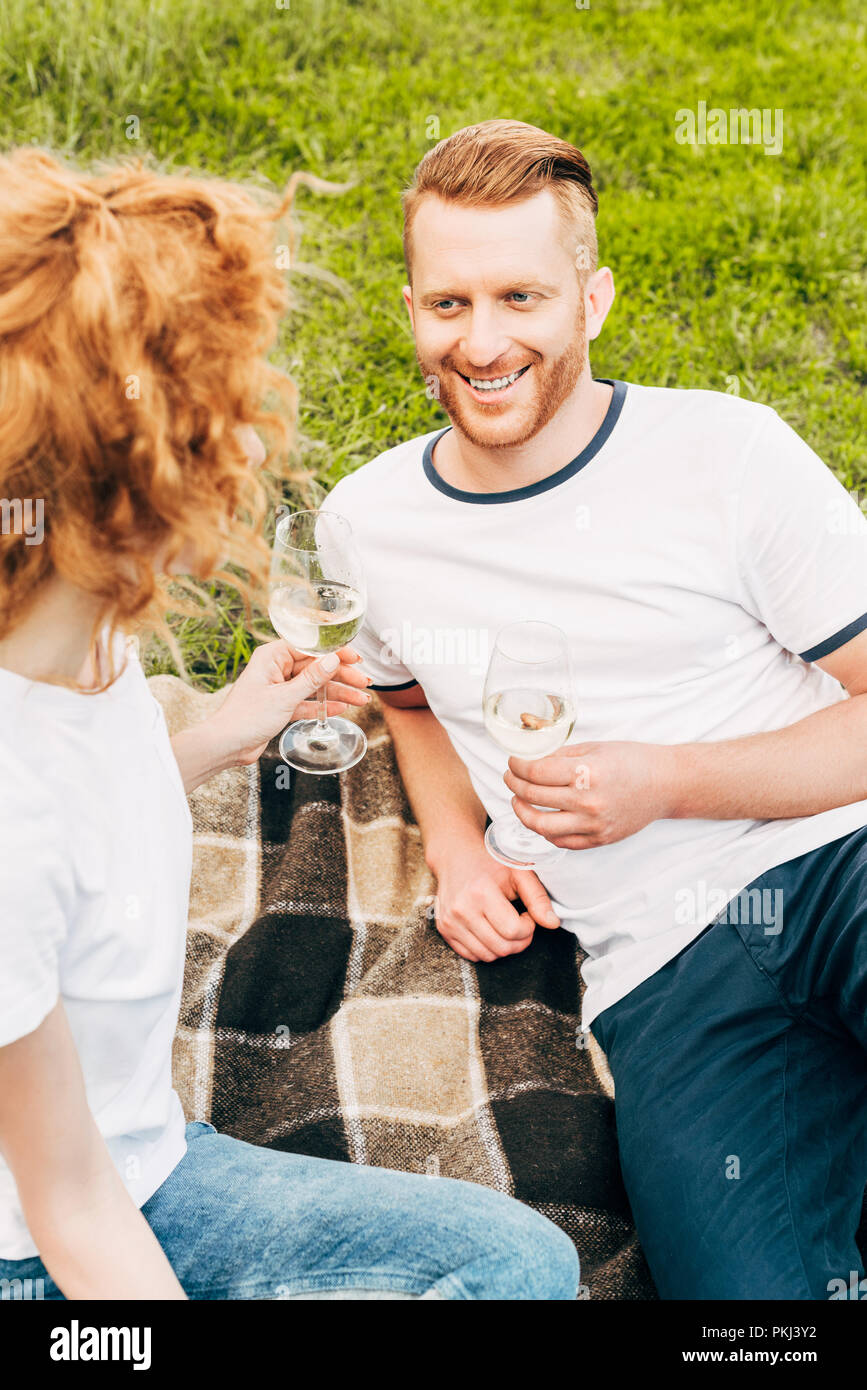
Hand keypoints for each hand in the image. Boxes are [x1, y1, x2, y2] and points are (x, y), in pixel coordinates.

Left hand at [206, 639, 370, 766]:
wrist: (227, 745)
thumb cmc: (245, 717)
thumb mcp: (284, 697)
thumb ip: (311, 679)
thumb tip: (333, 659)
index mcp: (271, 657)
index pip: (310, 647)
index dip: (335, 652)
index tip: (355, 658)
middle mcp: (276, 669)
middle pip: (316, 667)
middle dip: (342, 676)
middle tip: (364, 683)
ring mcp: (279, 688)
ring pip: (315, 686)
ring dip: (338, 692)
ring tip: (361, 699)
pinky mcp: (281, 706)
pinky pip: (308, 702)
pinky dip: (324, 706)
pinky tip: (342, 708)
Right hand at [431, 843, 561, 962]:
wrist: (455, 856)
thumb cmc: (490, 862)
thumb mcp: (519, 873)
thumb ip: (538, 898)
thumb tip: (553, 924)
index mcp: (481, 892)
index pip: (513, 931)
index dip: (528, 928)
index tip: (527, 915)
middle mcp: (461, 909)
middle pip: (501, 947)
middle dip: (519, 941)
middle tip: (521, 925)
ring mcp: (450, 922)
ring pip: (487, 955)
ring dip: (504, 946)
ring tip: (506, 927)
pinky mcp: (444, 929)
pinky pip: (471, 955)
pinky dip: (486, 949)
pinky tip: (491, 930)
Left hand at [503, 740, 678, 849]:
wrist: (666, 784)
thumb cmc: (633, 761)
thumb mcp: (594, 748)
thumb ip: (561, 755)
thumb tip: (530, 760)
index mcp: (586, 772)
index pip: (535, 772)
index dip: (517, 767)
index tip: (512, 762)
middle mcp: (588, 801)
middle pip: (533, 797)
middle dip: (514, 785)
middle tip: (510, 778)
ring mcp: (593, 824)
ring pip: (541, 825)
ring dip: (522, 812)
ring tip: (518, 801)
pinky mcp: (599, 839)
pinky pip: (561, 841)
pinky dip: (545, 831)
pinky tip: (541, 818)